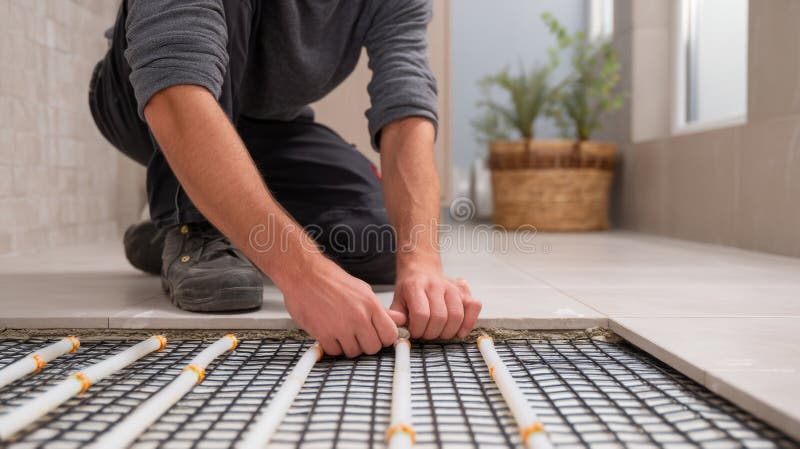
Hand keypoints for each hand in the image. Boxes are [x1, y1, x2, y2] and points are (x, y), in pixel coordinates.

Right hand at [282, 257, 404, 357]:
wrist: (304, 275)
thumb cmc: (331, 280)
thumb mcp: (362, 290)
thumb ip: (381, 310)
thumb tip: (400, 320)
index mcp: (371, 305)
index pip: (389, 335)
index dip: (384, 338)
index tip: (377, 336)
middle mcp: (359, 317)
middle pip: (373, 348)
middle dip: (366, 344)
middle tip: (357, 335)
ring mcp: (341, 327)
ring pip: (354, 352)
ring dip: (348, 346)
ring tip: (342, 332)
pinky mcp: (324, 334)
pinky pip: (335, 352)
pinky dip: (333, 346)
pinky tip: (330, 333)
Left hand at [389, 266, 481, 339]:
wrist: (421, 269)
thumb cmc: (409, 290)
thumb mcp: (396, 301)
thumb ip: (395, 317)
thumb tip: (400, 332)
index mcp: (416, 286)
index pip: (421, 314)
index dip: (418, 329)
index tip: (415, 332)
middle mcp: (436, 284)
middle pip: (439, 317)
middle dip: (432, 333)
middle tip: (426, 334)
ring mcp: (452, 286)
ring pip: (456, 316)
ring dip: (448, 332)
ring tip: (439, 332)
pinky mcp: (465, 290)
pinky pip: (474, 307)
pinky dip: (468, 322)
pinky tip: (458, 330)